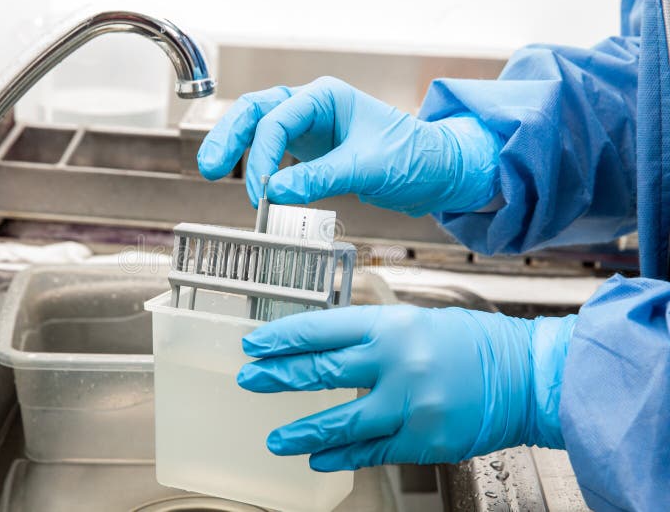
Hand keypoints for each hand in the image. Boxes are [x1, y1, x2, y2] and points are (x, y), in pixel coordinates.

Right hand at [197, 76, 500, 215]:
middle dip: (229, 137)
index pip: (277, 118)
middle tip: (209, 166)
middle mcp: (312, 107)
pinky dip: (257, 166)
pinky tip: (248, 184)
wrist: (438, 171)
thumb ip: (321, 178)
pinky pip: (273, 153)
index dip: (262, 154)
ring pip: (258, 129)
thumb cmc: (414, 156)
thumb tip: (276, 192)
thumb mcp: (367, 167)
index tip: (262, 189)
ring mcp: (309, 128)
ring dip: (236, 148)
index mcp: (326, 97)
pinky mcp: (310, 151)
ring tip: (212, 170)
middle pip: (255, 112)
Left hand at [237, 305, 574, 470]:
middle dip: (278, 377)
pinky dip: (340, 455)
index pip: (323, 328)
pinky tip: (318, 458)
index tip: (256, 344)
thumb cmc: (474, 343)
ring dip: (301, 431)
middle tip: (251, 380)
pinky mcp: (423, 440)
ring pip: (340, 422)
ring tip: (274, 439)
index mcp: (393, 325)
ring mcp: (410, 405)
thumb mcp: (418, 321)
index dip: (283, 337)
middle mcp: (397, 362)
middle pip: (322, 371)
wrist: (527, 376)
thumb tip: (325, 348)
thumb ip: (373, 335)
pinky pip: (371, 451)